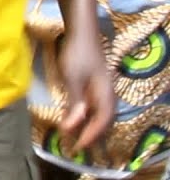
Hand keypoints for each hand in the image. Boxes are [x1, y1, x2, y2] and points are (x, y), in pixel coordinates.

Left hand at [58, 35, 114, 151]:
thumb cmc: (77, 54)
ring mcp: (101, 89)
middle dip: (92, 135)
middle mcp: (107, 94)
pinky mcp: (93, 85)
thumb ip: (75, 103)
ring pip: (98, 114)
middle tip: (76, 147)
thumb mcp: (73, 79)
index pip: (102, 122)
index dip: (91, 136)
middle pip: (103, 121)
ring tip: (75, 137)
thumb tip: (72, 128)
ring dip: (88, 127)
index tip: (78, 147)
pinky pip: (92, 106)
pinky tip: (74, 119)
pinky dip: (84, 116)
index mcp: (106, 95)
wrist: (81, 32)